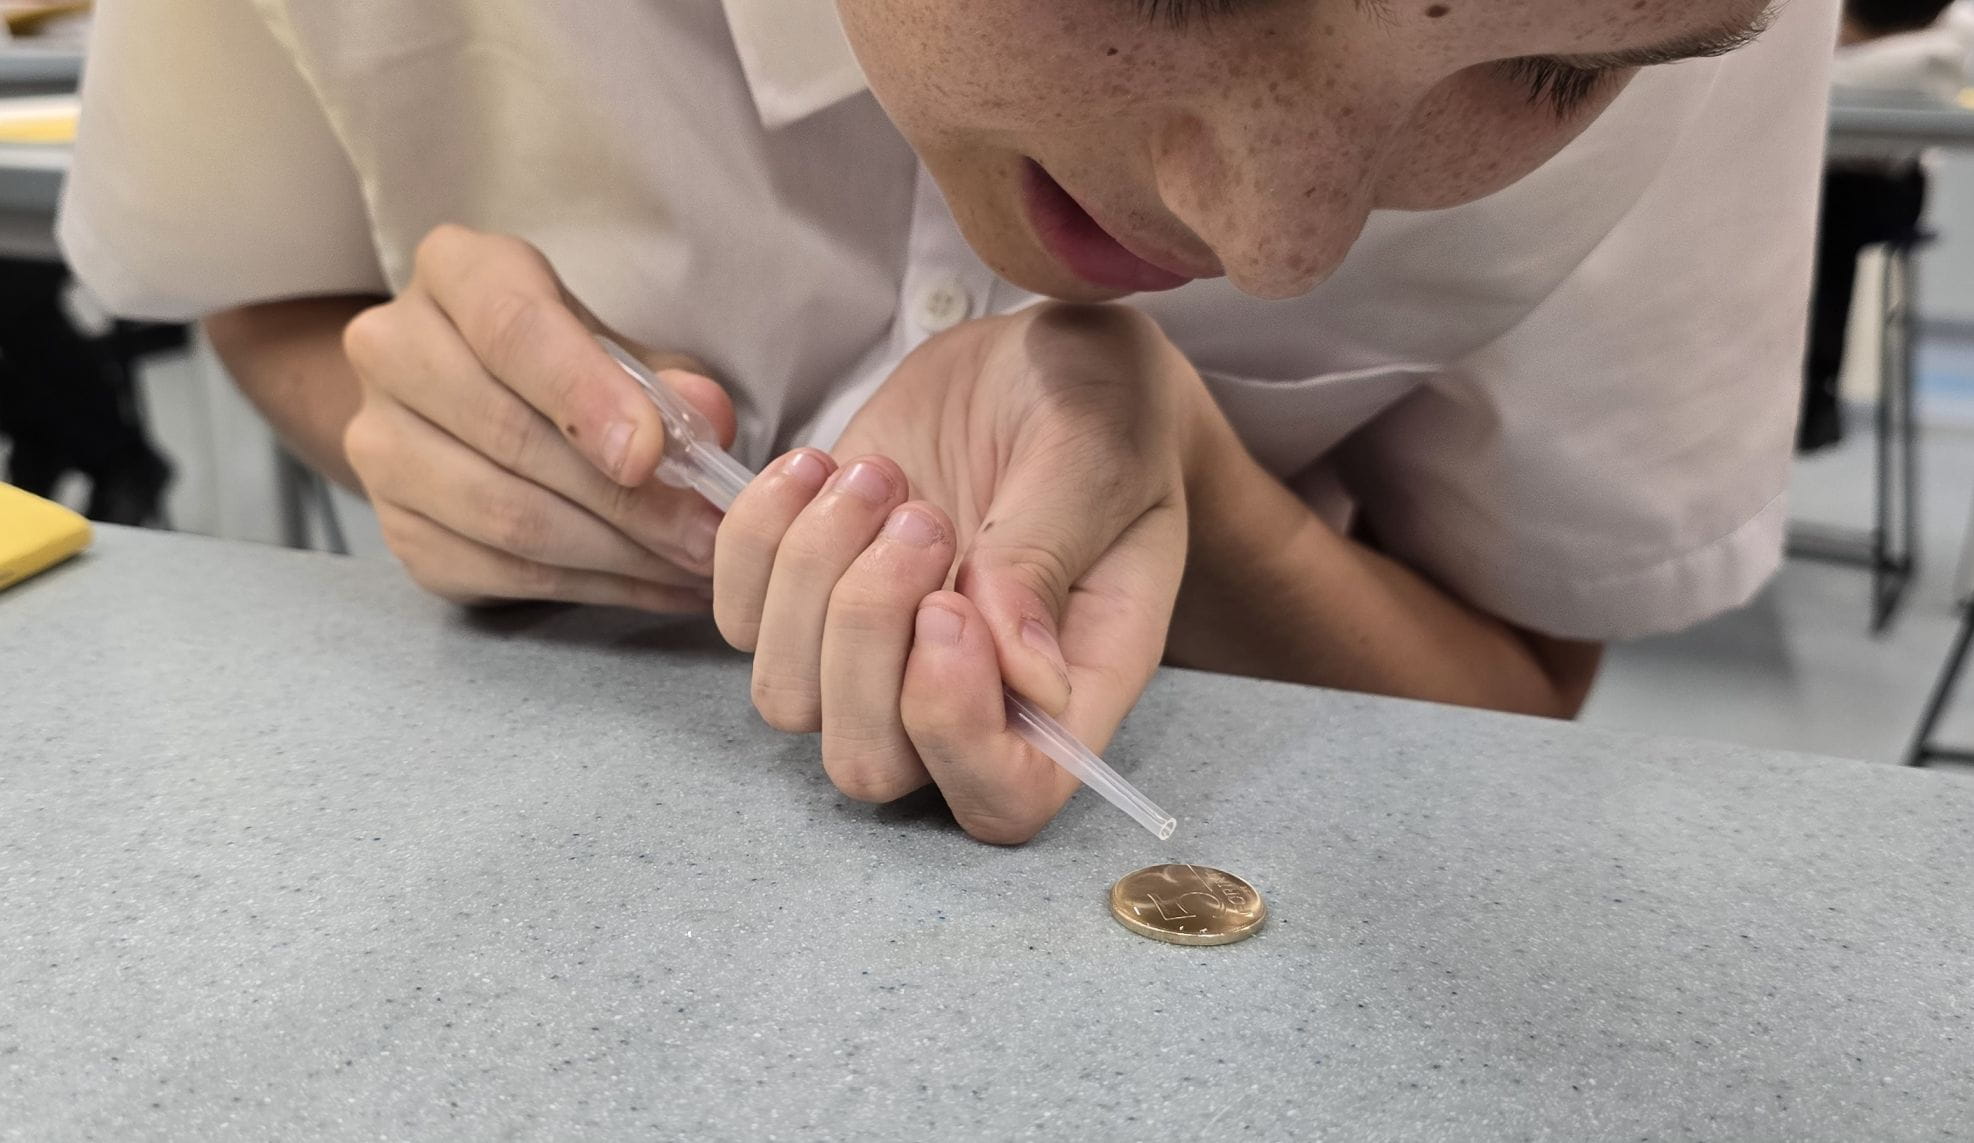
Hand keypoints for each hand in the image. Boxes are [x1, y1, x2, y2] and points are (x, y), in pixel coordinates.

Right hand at [341, 224, 732, 611]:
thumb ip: (667, 379)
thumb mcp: (621, 348)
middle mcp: (394, 349)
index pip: (513, 328)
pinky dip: (591, 587)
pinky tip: (653, 585)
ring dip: (617, 554)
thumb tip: (707, 415)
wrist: (465, 408)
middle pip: (512, 435)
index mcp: (457, 272)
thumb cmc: (563, 364)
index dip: (585, 395)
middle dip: (628, 499)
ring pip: (505, 517)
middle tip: (708, 535)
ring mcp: (379, 444)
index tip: (651, 454)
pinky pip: (499, 571)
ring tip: (694, 567)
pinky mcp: (395, 528)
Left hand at [714, 303, 1212, 841]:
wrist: (1040, 356)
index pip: (1004, 800)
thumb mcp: (1096, 456)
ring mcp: (880, 657)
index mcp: (1074, 686)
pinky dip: (757, 538)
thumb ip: (1048, 557)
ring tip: (878, 475)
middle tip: (920, 514)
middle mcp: (972, 697)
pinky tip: (821, 464)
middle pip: (871, 764)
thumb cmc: (1102, 405)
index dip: (954, 735)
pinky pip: (738, 618)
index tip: (947, 607)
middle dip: (864, 639)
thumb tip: (1027, 682)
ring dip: (812, 577)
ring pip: (789, 699)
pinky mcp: (809, 599)